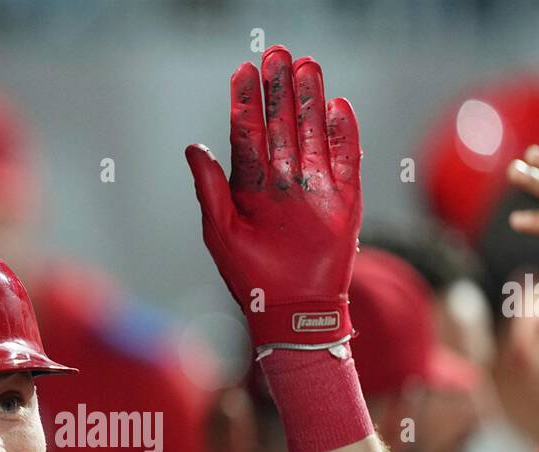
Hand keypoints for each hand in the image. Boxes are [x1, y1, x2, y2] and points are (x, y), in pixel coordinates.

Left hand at [186, 45, 361, 355]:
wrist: (292, 313)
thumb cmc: (250, 280)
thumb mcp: (222, 233)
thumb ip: (209, 190)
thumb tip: (192, 147)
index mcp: (250, 186)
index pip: (248, 133)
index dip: (246, 103)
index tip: (243, 70)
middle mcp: (283, 180)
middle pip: (282, 124)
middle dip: (279, 89)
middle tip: (277, 52)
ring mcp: (315, 187)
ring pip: (313, 132)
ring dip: (310, 100)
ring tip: (307, 64)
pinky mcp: (344, 200)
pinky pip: (346, 160)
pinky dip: (343, 134)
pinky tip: (337, 106)